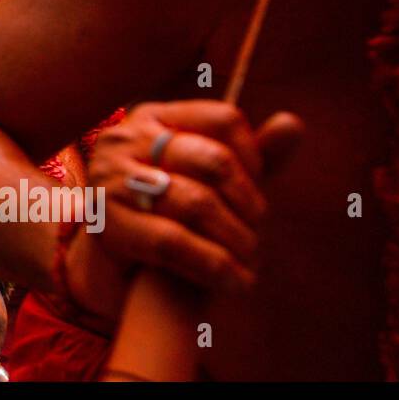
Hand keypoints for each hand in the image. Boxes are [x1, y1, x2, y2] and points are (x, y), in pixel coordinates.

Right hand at [83, 100, 301, 293]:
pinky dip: (215, 265)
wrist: (113, 264)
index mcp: (152, 117)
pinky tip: (235, 282)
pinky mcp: (105, 224)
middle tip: (256, 232)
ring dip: (237, 240)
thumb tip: (293, 123)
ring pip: (197, 203)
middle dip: (249, 204)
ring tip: (249, 262)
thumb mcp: (207, 179)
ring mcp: (110, 179)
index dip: (254, 158)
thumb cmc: (168, 212)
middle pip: (215, 161)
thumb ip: (250, 155)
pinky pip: (173, 242)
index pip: (223, 120)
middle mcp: (125, 139)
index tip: (257, 192)